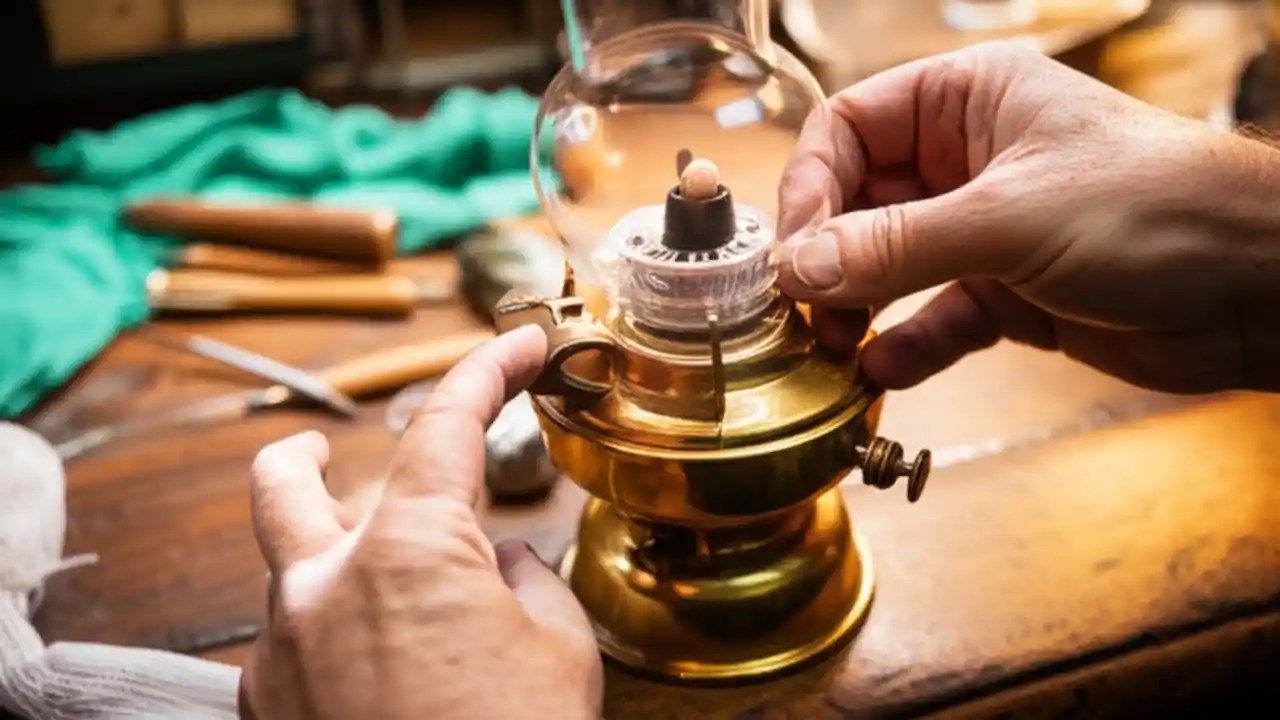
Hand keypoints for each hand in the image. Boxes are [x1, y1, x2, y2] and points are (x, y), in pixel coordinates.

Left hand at [238, 326, 601, 719]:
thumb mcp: (557, 650)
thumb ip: (521, 580)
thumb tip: (494, 563)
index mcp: (405, 550)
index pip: (445, 425)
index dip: (488, 369)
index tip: (519, 343)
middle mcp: (321, 585)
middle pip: (281, 483)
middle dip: (304, 455)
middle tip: (327, 455)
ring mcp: (279, 650)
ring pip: (288, 573)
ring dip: (333, 566)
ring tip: (397, 607)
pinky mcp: (263, 708)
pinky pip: (290, 646)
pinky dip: (332, 641)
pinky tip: (380, 681)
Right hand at [774, 42, 1279, 392]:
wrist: (1260, 288)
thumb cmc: (1162, 208)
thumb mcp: (1010, 219)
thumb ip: (896, 247)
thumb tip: (798, 269)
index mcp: (968, 102)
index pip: (849, 130)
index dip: (810, 189)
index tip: (794, 254)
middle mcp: (968, 160)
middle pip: (858, 203)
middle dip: (826, 258)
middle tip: (803, 312)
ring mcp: (985, 229)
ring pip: (888, 265)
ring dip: (856, 308)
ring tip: (834, 348)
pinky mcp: (1008, 293)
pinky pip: (933, 318)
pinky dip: (906, 346)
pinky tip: (884, 373)